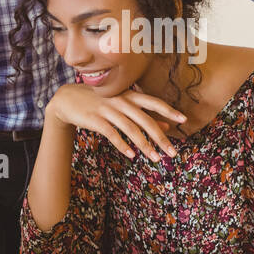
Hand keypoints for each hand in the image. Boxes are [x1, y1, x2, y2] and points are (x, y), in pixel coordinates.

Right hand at [46, 82, 184, 162]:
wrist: (68, 100)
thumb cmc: (101, 102)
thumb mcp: (123, 104)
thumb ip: (145, 114)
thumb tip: (168, 125)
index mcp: (129, 95)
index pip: (154, 102)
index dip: (169, 110)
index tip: (184, 120)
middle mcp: (121, 101)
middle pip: (145, 120)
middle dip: (161, 137)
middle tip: (173, 153)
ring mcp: (108, 110)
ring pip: (131, 129)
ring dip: (145, 146)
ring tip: (156, 159)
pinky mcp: (96, 120)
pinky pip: (112, 134)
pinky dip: (123, 145)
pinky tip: (131, 156)